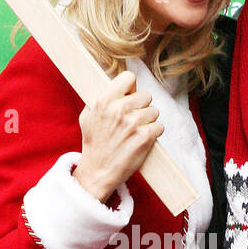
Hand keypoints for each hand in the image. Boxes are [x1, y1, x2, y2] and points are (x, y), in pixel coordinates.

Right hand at [73, 71, 163, 201]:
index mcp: (103, 101)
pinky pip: (159, 126)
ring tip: (135, 131)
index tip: (128, 97)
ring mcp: (133, 123)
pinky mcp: (145, 137)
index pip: (129, 78)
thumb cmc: (94, 143)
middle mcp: (118, 109)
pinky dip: (153, 133)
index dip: (130, 88)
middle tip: (132, 119)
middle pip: (146, 95)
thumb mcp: (88, 115)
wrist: (98, 171)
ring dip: (148, 121)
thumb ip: (102, 98)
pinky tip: (142, 139)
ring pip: (154, 111)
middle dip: (141, 106)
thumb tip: (117, 84)